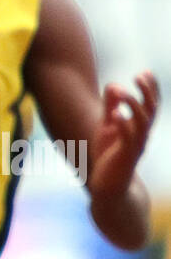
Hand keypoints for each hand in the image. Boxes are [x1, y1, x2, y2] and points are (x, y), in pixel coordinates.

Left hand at [88, 71, 158, 200]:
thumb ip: (111, 106)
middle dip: (147, 93)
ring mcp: (135, 146)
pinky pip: (128, 139)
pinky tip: (116, 114)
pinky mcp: (125, 156)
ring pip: (142, 123)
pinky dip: (123, 125)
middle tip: (138, 76)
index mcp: (139, 127)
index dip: (151, 89)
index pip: (150, 105)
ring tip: (122, 91)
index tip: (146, 72)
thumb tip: (114, 84)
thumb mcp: (107, 127)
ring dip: (133, 105)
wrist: (109, 186)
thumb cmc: (109, 156)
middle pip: (151, 110)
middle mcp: (141, 135)